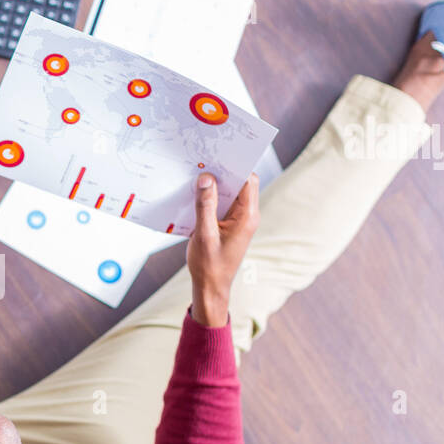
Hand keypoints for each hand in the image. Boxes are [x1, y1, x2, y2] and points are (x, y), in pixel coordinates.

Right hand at [186, 172, 259, 326]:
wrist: (211, 288)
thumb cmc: (209, 266)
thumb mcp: (204, 234)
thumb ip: (205, 206)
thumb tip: (206, 179)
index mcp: (247, 217)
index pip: (248, 180)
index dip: (235, 165)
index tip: (218, 155)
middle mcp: (247, 215)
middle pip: (240, 183)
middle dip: (223, 172)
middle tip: (203, 161)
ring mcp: (239, 219)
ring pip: (230, 192)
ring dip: (215, 184)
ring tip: (196, 175)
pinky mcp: (229, 223)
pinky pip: (222, 202)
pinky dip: (211, 196)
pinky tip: (195, 194)